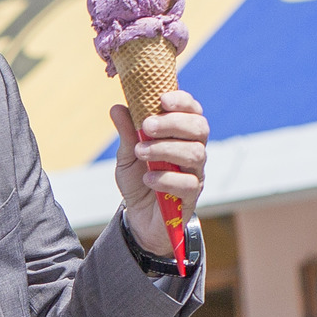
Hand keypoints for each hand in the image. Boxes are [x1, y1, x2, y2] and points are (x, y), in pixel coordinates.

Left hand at [112, 91, 208, 254]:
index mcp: (182, 135)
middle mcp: (194, 151)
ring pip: (195, 154)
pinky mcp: (191, 197)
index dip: (182, 101)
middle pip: (199, 128)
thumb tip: (117, 107)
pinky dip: (166, 178)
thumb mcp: (127, 155)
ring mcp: (195, 174)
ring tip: (141, 152)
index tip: (162, 99)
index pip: (192, 111)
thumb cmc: (138, 179)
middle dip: (173, 123)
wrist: (139, 216)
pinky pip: (187, 184)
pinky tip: (148, 178)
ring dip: (166, 149)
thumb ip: (127, 132)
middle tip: (147, 126)